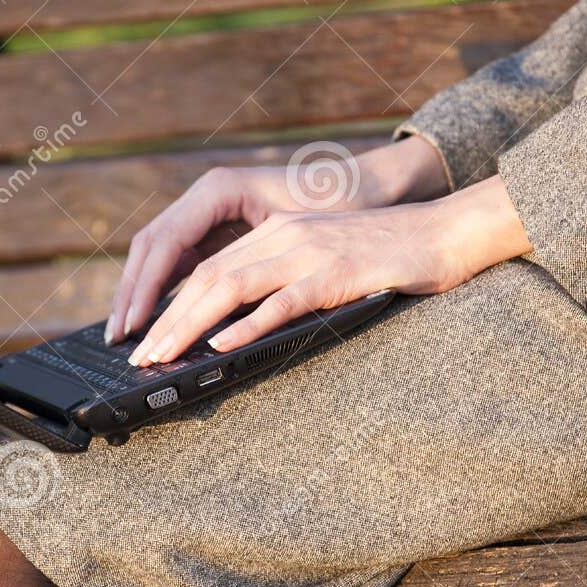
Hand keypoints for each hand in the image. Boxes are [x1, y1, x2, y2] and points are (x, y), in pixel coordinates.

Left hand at [106, 137, 448, 342]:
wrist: (447, 233)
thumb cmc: (390, 258)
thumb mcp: (326, 262)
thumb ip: (286, 282)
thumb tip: (242, 325)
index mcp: (277, 231)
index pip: (208, 266)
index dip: (170, 303)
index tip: (146, 337)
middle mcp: (284, 234)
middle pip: (208, 277)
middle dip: (166, 318)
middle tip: (139, 355)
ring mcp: (308, 251)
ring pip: (231, 286)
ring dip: (189, 324)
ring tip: (162, 355)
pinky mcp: (336, 273)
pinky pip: (282, 300)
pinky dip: (247, 323)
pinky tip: (222, 344)